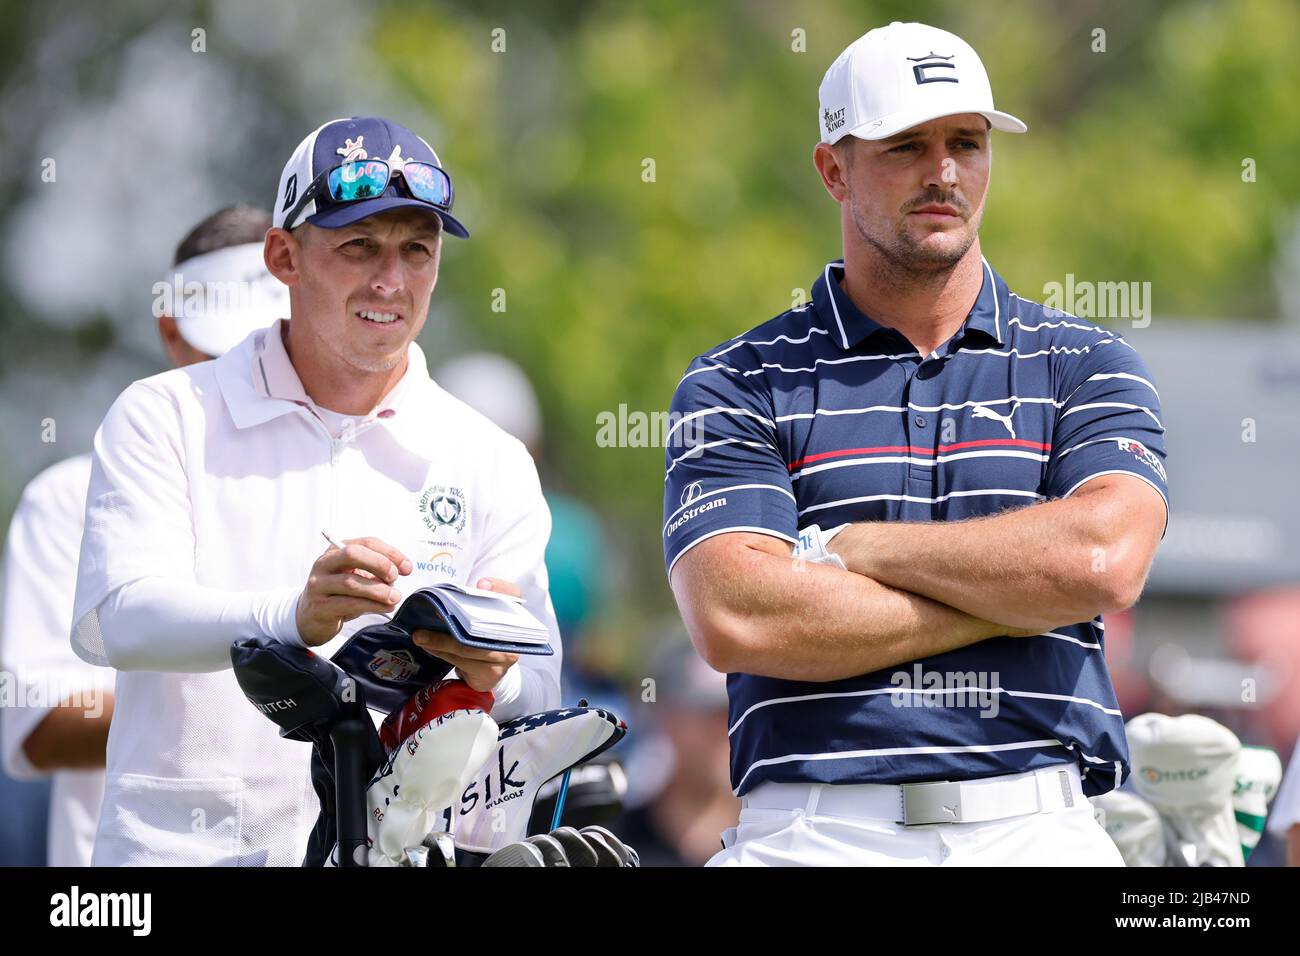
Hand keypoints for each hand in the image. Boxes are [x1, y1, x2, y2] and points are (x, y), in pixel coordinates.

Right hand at [296, 537, 412, 646]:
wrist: (310, 618)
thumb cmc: (339, 593)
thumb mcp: (356, 575)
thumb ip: (376, 570)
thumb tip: (402, 569)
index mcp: (336, 550)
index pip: (366, 543)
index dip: (390, 553)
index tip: (407, 567)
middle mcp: (324, 564)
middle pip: (352, 554)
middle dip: (379, 564)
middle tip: (394, 578)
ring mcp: (319, 585)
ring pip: (351, 583)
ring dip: (379, 590)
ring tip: (395, 597)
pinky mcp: (320, 607)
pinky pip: (349, 604)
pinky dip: (372, 605)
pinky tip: (386, 607)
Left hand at [412, 577, 520, 691]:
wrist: (491, 668)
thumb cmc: (482, 635)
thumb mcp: (480, 615)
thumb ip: (471, 602)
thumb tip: (449, 598)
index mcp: (514, 612)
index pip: (513, 594)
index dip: (500, 587)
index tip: (482, 585)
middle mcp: (514, 635)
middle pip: (483, 626)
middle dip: (454, 622)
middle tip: (431, 615)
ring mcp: (504, 657)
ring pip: (468, 647)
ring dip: (440, 642)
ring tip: (421, 636)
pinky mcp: (491, 674)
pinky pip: (462, 663)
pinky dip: (443, 653)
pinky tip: (430, 647)